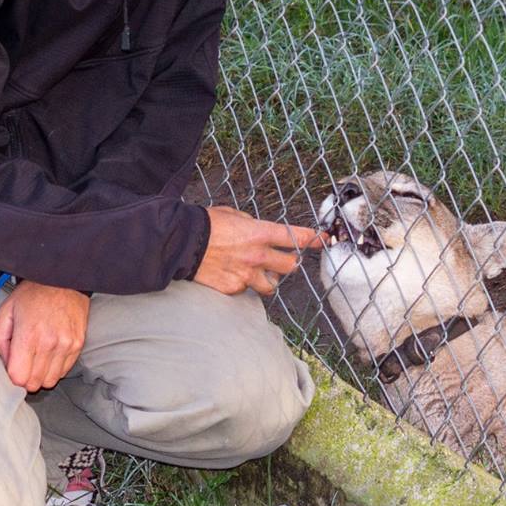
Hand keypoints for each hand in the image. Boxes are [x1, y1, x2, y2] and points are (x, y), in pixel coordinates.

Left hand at [0, 280, 90, 390]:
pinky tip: (49, 353)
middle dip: (25, 378)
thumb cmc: (32, 294)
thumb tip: (3, 363)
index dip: (12, 377)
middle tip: (23, 363)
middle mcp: (50, 343)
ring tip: (37, 359)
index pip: (19, 378)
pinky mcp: (78, 345)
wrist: (63, 279)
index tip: (12, 367)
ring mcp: (67, 345)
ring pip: (50, 381)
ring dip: (41, 375)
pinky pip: (64, 371)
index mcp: (29, 335)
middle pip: (34, 383)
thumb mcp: (6, 311)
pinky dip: (55, 368)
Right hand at [193, 206, 324, 295]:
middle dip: (289, 262)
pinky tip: (232, 275)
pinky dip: (244, 284)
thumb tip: (260, 230)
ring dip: (269, 279)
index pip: (295, 237)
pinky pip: (247, 290)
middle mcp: (258, 256)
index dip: (313, 239)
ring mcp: (246, 275)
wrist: (182, 243)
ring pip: (272, 285)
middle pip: (290, 266)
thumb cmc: (206, 224)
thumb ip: (252, 224)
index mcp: (260, 233)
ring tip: (256, 272)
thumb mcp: (234, 215)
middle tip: (283, 260)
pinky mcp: (233, 288)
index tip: (324, 240)